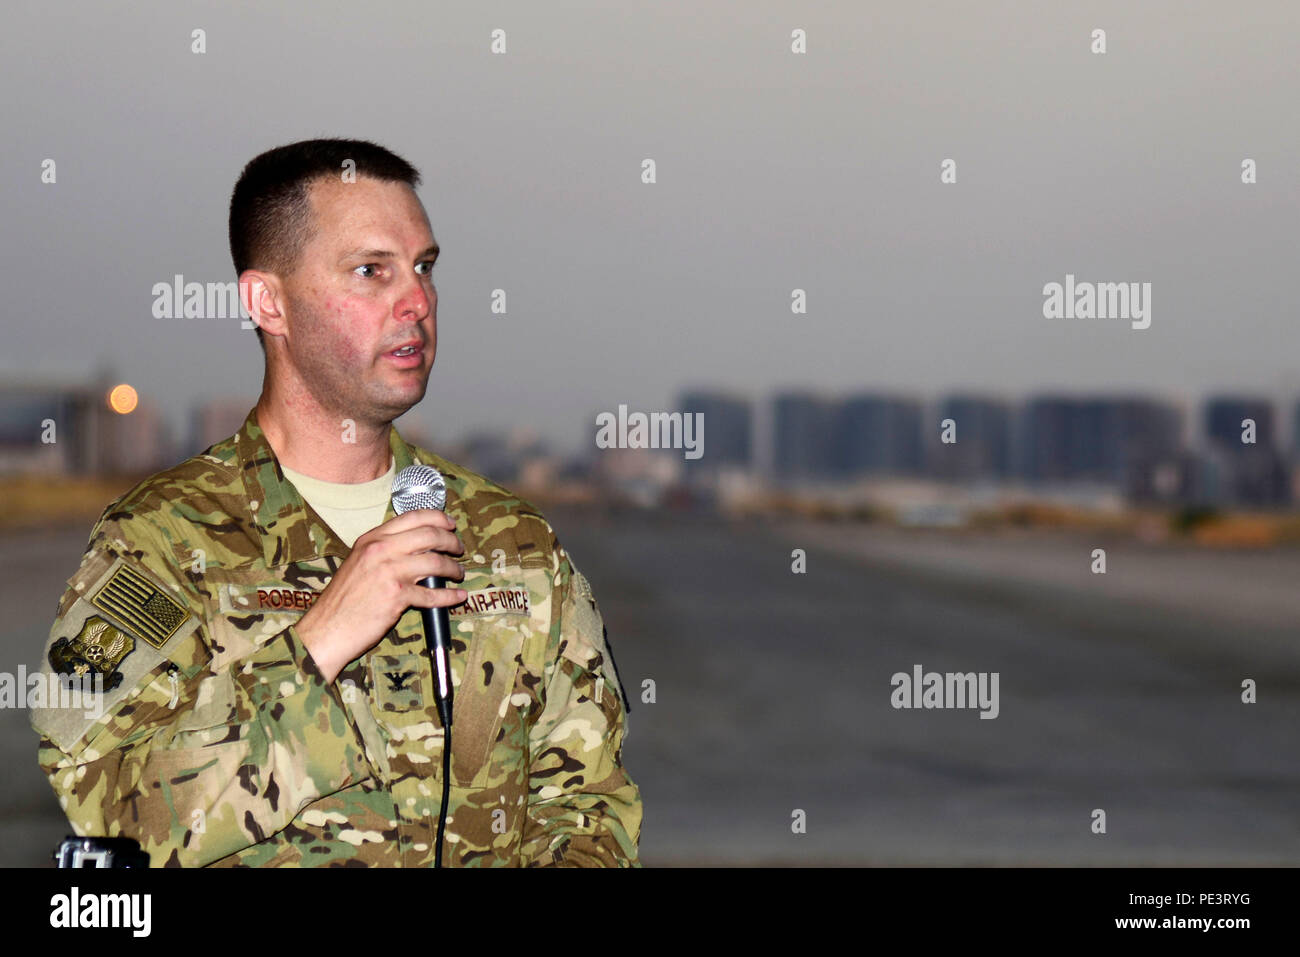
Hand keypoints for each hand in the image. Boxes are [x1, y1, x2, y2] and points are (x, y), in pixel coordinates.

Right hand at [296, 510, 466, 682]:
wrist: (327, 628)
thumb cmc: (344, 599)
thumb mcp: (359, 562)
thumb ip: (384, 550)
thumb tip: (417, 544)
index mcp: (372, 538)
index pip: (413, 517)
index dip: (438, 518)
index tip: (451, 524)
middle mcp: (381, 550)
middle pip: (430, 535)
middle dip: (451, 541)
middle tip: (459, 549)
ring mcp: (390, 571)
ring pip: (436, 563)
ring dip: (454, 569)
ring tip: (459, 573)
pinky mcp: (397, 596)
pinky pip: (433, 594)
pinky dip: (450, 596)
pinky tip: (459, 596)